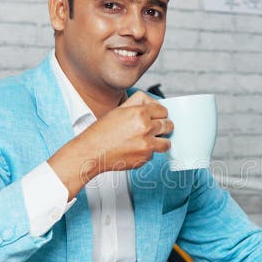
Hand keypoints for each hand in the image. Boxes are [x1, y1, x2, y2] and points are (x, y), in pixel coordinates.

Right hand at [48, 91, 172, 198]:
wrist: (92, 151)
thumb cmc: (103, 132)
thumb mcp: (120, 109)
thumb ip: (139, 103)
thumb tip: (154, 103)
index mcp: (140, 113)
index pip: (163, 111)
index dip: (160, 114)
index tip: (157, 118)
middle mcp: (146, 128)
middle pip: (168, 125)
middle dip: (163, 127)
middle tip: (156, 129)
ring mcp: (147, 145)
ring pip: (166, 142)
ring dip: (160, 141)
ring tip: (149, 140)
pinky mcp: (145, 158)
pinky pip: (154, 154)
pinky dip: (148, 152)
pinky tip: (135, 149)